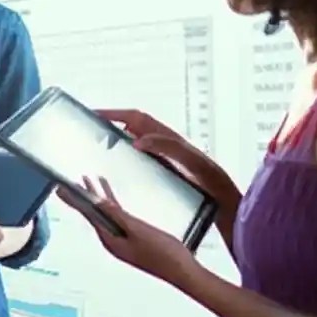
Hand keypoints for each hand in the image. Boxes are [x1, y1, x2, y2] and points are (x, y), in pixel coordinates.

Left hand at [58, 175, 196, 286]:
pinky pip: (118, 216)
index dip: (74, 199)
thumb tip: (96, 201)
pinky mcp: (134, 237)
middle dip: (81, 196)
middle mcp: (113, 240)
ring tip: (87, 181)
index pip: (88, 214)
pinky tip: (110, 196)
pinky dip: (112, 204)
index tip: (60, 188)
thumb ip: (116, 215)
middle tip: (65, 183)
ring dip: (97, 197)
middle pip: (93, 213)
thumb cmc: (164, 254)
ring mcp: (123, 239)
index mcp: (110, 240)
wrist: (184, 271)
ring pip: (105, 213)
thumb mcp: (138, 230)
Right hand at [98, 108, 237, 203]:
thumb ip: (167, 147)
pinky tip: (117, 174)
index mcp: (168, 137)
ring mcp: (162, 160)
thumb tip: (138, 141)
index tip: (95, 114)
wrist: (226, 203)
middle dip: (111, 126)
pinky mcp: (163, 174)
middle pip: (132, 128)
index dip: (115, 113)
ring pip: (134, 145)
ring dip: (116, 143)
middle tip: (91, 132)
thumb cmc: (212, 181)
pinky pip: (138, 162)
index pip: (136, 118)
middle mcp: (163, 145)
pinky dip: (124, 162)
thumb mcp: (192, 161)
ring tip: (97, 150)